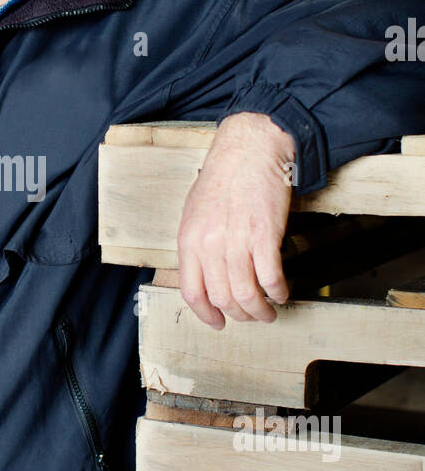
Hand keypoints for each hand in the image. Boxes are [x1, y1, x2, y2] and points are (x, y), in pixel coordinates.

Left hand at [176, 113, 294, 328]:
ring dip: (261, 310)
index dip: (206, 314)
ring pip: (247, 294)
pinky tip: (282, 292)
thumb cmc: (224, 177)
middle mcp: (209, 243)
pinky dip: (278, 292)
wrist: (250, 148)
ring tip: (269, 311)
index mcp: (188, 239)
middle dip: (239, 315)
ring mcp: (236, 240)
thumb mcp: (195, 212)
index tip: (218, 322)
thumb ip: (197, 245)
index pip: (192, 291)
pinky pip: (270, 277)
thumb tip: (204, 275)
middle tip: (252, 315)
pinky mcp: (265, 234)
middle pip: (222, 298)